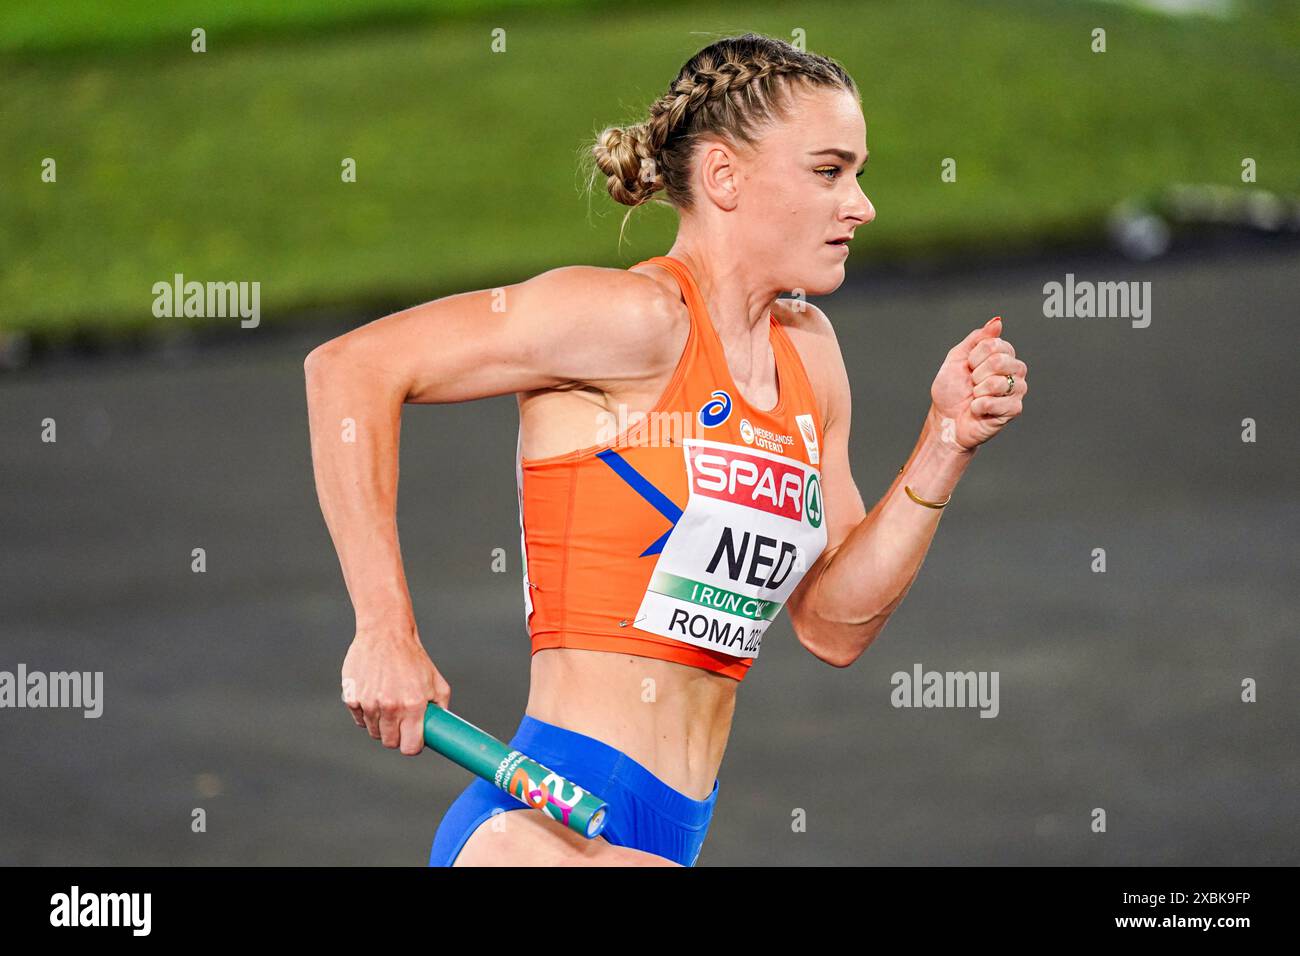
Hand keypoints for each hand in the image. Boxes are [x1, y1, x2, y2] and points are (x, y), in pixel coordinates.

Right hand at [341, 622, 449, 755]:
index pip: (409, 747)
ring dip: (381, 724)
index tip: (412, 741)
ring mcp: (369, 703)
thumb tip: (441, 729)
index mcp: (413, 705)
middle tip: (401, 722)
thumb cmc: (413, 658)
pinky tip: (374, 696)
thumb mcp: (436, 681)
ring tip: (388, 704)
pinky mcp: (352, 698)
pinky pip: (360, 719)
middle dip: (397, 736)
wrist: (385, 634)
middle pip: (390, 742)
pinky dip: (367, 714)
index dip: (412, 746)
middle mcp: (390, 706)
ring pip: (374, 732)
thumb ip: (441, 708)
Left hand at [929, 316, 1027, 451]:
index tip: (968, 367)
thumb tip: (998, 321)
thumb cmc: (951, 390)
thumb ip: (977, 338)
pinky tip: (978, 409)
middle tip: (972, 383)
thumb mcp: (957, 358)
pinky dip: (979, 407)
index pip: (994, 344)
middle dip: (976, 374)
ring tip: (975, 396)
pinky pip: (997, 403)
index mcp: (1003, 355)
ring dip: (978, 391)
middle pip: (999, 361)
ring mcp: (1017, 390)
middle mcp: (1014, 370)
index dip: (974, 357)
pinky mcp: (1014, 409)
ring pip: (998, 383)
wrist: (946, 418)